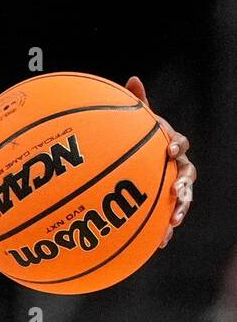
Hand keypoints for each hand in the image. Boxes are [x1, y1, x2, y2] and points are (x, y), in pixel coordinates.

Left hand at [125, 76, 194, 248]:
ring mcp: (173, 186)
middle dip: (184, 184)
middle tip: (177, 190)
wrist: (133, 161)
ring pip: (183, 199)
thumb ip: (138, 103)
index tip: (167, 149)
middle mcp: (176, 166)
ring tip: (174, 221)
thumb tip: (133, 79)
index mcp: (170, 145)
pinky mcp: (164, 204)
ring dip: (180, 209)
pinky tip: (160, 242)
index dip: (176, 145)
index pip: (180, 143)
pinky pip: (168, 216)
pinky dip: (165, 229)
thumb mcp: (136, 121)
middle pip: (187, 175)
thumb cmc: (136, 137)